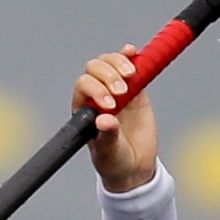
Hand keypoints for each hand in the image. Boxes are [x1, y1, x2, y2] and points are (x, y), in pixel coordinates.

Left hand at [72, 47, 157, 193]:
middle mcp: (97, 95)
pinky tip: (133, 52)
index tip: (110, 105)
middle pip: (95, 69)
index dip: (96, 89)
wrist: (135, 167)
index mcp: (84, 108)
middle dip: (107, 75)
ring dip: (118, 63)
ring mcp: (116, 89)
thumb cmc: (114, 160)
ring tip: (131, 75)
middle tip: (122, 92)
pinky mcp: (136, 89)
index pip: (84, 86)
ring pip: (109, 62)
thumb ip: (107, 135)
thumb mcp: (109, 152)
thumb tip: (104, 120)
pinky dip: (129, 56)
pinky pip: (130, 66)